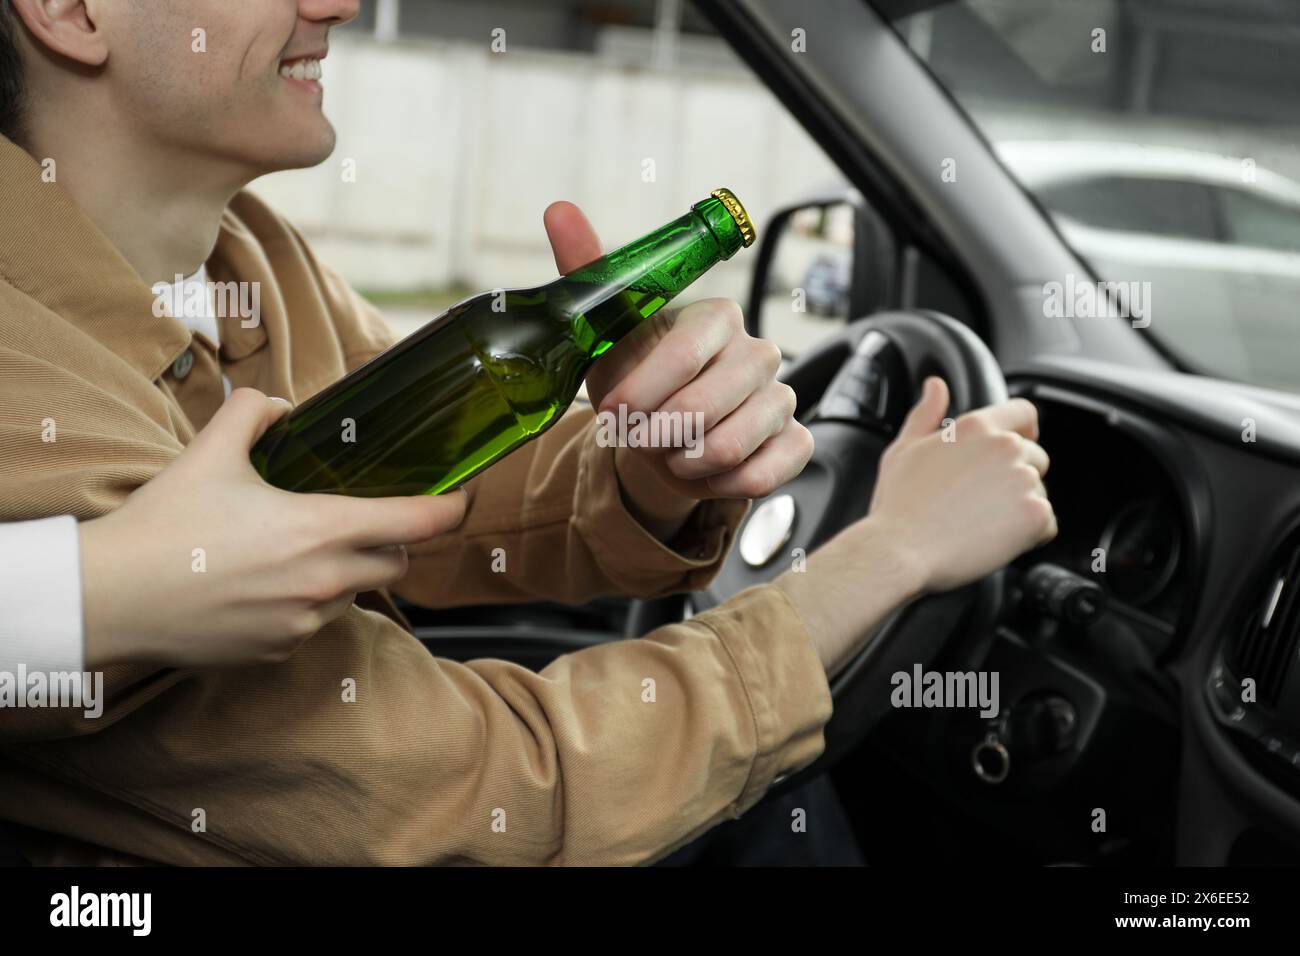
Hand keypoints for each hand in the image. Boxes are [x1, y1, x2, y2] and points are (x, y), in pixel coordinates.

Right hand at [80, 388, 467, 668]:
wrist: (110, 598)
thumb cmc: (164, 525)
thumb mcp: (209, 451)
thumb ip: (253, 413)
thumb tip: (278, 405)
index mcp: (321, 529)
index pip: (417, 523)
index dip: (450, 509)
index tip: (461, 499)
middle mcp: (325, 582)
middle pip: (396, 564)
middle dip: (391, 543)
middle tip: (365, 520)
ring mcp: (303, 623)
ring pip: (354, 595)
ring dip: (345, 573)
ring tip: (296, 551)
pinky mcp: (279, 652)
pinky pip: (313, 624)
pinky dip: (306, 603)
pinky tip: (264, 585)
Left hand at [542, 202, 813, 525]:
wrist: (661, 435)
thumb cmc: (635, 377)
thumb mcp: (604, 331)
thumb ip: (586, 271)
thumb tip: (558, 209)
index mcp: (718, 317)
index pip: (684, 355)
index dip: (641, 392)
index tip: (612, 413)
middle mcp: (758, 352)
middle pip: (705, 406)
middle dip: (657, 434)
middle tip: (640, 437)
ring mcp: (783, 398)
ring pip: (731, 445)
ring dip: (683, 461)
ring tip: (668, 452)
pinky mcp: (796, 442)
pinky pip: (762, 475)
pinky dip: (719, 484)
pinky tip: (702, 472)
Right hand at [868, 376, 1055, 592]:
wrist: (900, 549)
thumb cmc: (898, 505)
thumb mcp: (904, 449)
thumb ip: (925, 414)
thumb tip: (935, 386)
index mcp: (976, 427)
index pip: (1024, 413)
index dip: (1025, 430)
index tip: (1021, 444)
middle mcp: (1005, 447)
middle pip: (1036, 457)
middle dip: (1015, 478)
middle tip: (981, 502)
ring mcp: (1023, 480)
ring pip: (1039, 492)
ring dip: (1019, 508)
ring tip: (981, 524)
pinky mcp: (1035, 514)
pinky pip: (1047, 524)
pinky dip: (1028, 536)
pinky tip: (995, 540)